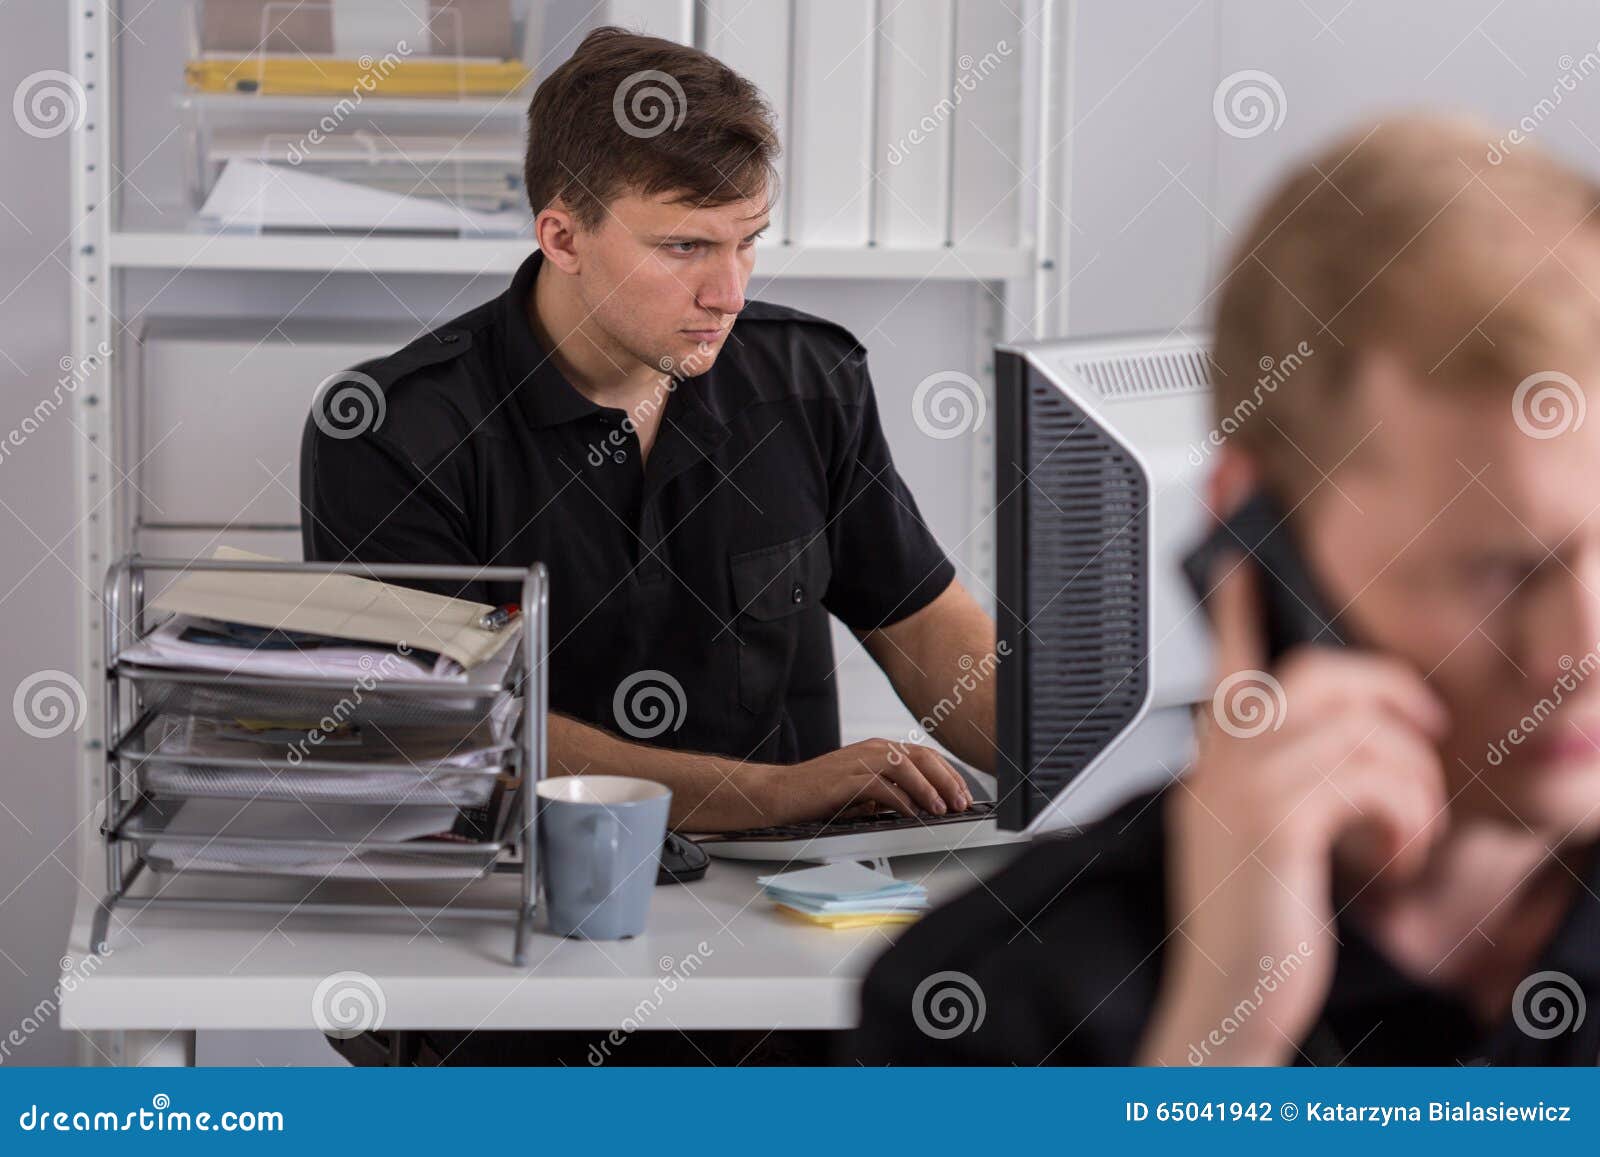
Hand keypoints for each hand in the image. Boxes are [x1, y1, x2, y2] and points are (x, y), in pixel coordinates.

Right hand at [747, 739, 972, 826]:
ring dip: (928, 788)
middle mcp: (871, 750)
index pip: (923, 755)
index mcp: (878, 750)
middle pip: (920, 757)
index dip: (948, 774)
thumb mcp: (863, 791)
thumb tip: (921, 806)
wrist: (780, 793)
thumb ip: (889, 793)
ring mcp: (857, 762)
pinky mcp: (844, 779)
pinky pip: (880, 785)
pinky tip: (911, 814)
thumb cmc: (819, 794)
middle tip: (960, 802)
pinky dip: (900, 800)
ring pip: (904, 766)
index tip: (963, 795)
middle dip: (946, 780)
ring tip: (941, 808)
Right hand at [1137, 558, 1449, 1065]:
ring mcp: (1242, 794)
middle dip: (1388, 692)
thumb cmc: (1251, 931)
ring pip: (1359, 734)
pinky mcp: (1277, 827)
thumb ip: (1281, 787)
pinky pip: (1369, 782)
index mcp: (1211, 768)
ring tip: (1410, 831)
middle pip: (1312, 678)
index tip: (1236, 563)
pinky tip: (1396, 858)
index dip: (1233, 608)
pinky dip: (1406, 818)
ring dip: (1412, 784)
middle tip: (1424, 729)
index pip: (1223, 666)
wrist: (1225, 1003)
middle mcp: (1219, 769)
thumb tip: (1346, 747)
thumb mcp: (1258, 844)